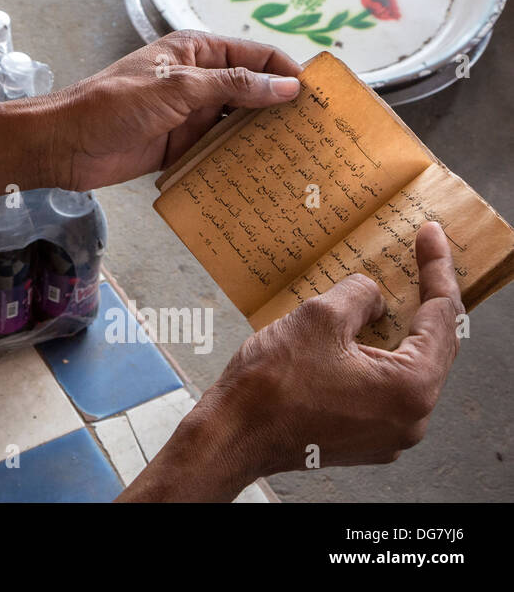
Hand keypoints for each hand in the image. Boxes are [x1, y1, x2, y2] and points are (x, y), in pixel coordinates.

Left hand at [39, 30, 302, 190]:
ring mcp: (190, 115)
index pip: (256, 54)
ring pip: (239, 123)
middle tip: (324, 133)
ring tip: (306, 157)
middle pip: (253, 91)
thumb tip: (287, 87)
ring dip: (265, 137)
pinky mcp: (181, 146)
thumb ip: (232, 86)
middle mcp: (199, 81)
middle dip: (283, 108)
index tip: (324, 96)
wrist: (65, 144)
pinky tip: (268, 175)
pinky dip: (240, 160)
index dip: (290, 71)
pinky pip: (219, 151)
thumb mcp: (177, 88)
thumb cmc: (113, 104)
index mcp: (197, 52)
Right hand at [200, 222, 461, 485]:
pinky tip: (356, 336)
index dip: (436, 269)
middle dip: (423, 301)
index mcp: (410, 388)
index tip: (430, 235)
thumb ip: (359, 296)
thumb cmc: (271, 385)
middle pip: (433, 346)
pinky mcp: (365, 440)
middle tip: (419, 261)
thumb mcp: (318, 318)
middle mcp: (411, 419)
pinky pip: (384, 390)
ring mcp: (389, 435)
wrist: (232, 436)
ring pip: (406, 369)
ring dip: (396, 331)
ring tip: (385, 296)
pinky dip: (377, 359)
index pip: (442, 317)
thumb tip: (374, 299)